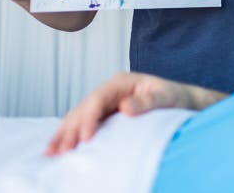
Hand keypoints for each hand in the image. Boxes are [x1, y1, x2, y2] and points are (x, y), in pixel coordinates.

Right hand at [45, 72, 225, 155]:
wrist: (183, 102)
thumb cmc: (176, 98)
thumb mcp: (166, 97)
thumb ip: (147, 101)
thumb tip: (125, 106)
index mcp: (122, 82)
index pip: (98, 99)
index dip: (89, 118)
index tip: (86, 139)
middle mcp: (110, 90)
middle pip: (83, 108)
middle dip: (70, 129)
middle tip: (60, 151)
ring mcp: (106, 102)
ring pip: (78, 117)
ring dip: (64, 134)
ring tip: (50, 152)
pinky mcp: (106, 114)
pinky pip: (84, 124)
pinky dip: (71, 135)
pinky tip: (59, 148)